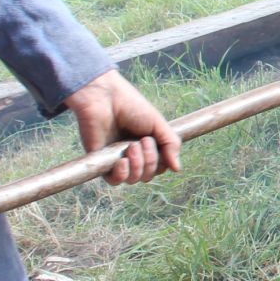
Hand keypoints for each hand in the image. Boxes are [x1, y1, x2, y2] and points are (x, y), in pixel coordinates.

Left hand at [64, 69, 178, 185]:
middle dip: (150, 161)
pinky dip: (122, 174)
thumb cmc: (131, 107)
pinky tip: (122, 161)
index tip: (154, 141)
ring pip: (133, 179)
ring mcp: (117, 159)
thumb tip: (178, 169)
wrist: (105, 99)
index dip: (161, 161)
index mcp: (147, 145)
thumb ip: (171, 145)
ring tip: (131, 147)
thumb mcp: (158, 124)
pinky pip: (115, 181)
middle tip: (141, 141)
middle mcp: (132, 155)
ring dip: (137, 165)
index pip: (159, 167)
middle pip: (147, 175)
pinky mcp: (102, 162)